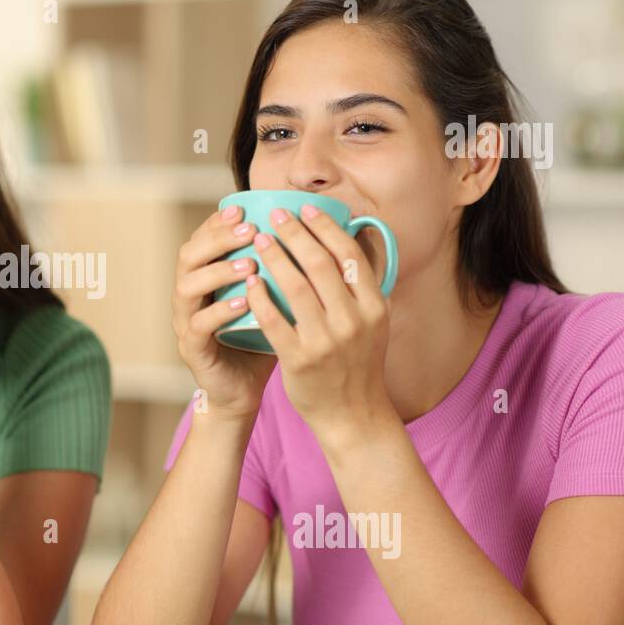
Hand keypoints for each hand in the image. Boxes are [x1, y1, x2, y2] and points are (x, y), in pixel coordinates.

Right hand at [172, 204, 277, 420]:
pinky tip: (244, 303)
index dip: (220, 221)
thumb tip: (325, 237)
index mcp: (207, 276)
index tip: (246, 208)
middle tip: (249, 229)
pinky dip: (220, 311)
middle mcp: (190, 294)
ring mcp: (186, 321)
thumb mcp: (277, 300)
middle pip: (188, 254)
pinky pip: (199, 325)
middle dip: (218, 238)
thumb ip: (288, 271)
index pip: (204, 237)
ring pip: (188, 286)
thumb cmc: (264, 341)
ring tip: (250, 265)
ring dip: (219, 271)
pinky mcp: (192, 348)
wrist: (243, 392)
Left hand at [244, 204, 395, 442]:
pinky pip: (274, 320)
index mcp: (374, 307)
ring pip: (295, 287)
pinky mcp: (300, 359)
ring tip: (257, 239)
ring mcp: (326, 341)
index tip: (305, 208)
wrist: (353, 415)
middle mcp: (354, 321)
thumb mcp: (372, 323)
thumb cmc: (357, 364)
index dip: (325, 227)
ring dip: (273, 257)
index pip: (349, 254)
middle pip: (320, 264)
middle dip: (294, 233)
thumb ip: (361, 287)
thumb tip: (350, 239)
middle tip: (274, 215)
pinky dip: (260, 296)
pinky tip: (249, 279)